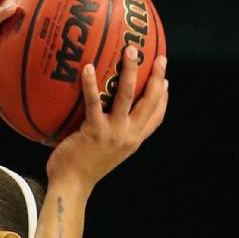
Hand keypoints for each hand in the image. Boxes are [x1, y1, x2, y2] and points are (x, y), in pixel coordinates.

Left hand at [45, 48, 168, 191]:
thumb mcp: (104, 151)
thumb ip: (109, 133)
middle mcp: (129, 135)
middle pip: (150, 102)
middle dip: (157, 78)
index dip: (164, 99)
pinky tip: (86, 68)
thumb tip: (102, 114)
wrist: (71, 186)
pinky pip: (94, 102)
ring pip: (127, 96)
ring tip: (130, 50)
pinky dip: (90, 84)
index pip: (156, 118)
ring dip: (131, 71)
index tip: (166, 82)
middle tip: (159, 58)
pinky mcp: (95, 132)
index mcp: (133, 140)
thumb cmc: (82, 168)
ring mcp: (113, 133)